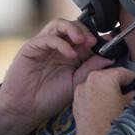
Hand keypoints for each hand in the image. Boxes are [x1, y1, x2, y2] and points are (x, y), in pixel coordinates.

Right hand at [0, 19, 112, 134]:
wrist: (25, 109)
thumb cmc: (49, 98)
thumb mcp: (76, 83)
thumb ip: (90, 69)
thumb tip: (109, 57)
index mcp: (70, 53)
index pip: (84, 36)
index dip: (97, 37)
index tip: (109, 43)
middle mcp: (57, 46)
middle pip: (73, 26)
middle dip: (86, 31)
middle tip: (94, 42)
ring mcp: (44, 45)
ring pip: (59, 25)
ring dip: (73, 29)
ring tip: (83, 41)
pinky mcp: (31, 47)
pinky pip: (47, 38)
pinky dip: (60, 43)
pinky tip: (69, 54)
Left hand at [74, 67, 134, 134]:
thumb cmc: (114, 126)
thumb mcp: (132, 106)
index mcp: (101, 78)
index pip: (123, 72)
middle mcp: (86, 83)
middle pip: (109, 78)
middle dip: (120, 86)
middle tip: (132, 94)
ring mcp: (79, 95)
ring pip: (98, 88)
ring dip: (108, 93)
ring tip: (120, 105)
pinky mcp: (76, 106)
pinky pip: (90, 98)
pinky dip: (99, 101)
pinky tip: (108, 112)